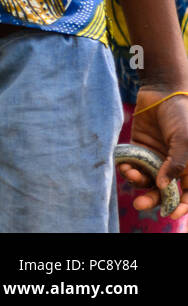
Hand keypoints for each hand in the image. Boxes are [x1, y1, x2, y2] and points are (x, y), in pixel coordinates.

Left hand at [123, 87, 187, 218]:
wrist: (162, 92)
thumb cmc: (181, 116)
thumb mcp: (184, 141)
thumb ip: (176, 164)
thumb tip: (162, 186)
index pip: (187, 194)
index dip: (180, 206)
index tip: (169, 213)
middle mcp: (172, 166)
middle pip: (162, 190)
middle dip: (152, 199)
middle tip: (139, 205)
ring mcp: (155, 158)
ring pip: (145, 179)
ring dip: (137, 181)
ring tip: (130, 173)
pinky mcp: (139, 148)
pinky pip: (133, 164)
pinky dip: (128, 168)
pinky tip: (124, 165)